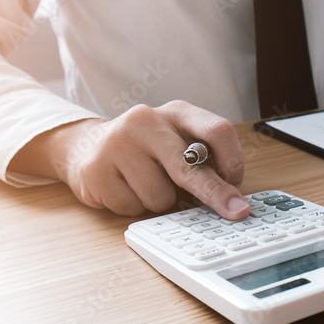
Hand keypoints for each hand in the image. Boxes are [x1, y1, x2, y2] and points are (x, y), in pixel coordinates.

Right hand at [9, 101, 250, 218]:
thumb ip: (202, 161)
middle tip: (235, 211)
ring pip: (160, 196)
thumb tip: (230, 197)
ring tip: (144, 185)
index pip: (216, 130)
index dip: (233, 161)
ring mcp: (117, 143)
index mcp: (175, 112)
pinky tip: (124, 189)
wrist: (85, 146)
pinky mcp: (95, 169)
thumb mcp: (176, 143)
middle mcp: (145, 120)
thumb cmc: (144, 150)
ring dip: (160, 202)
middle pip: (189, 166)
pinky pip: (132, 207)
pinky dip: (134, 207)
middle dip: (215, 194)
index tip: (237, 183)